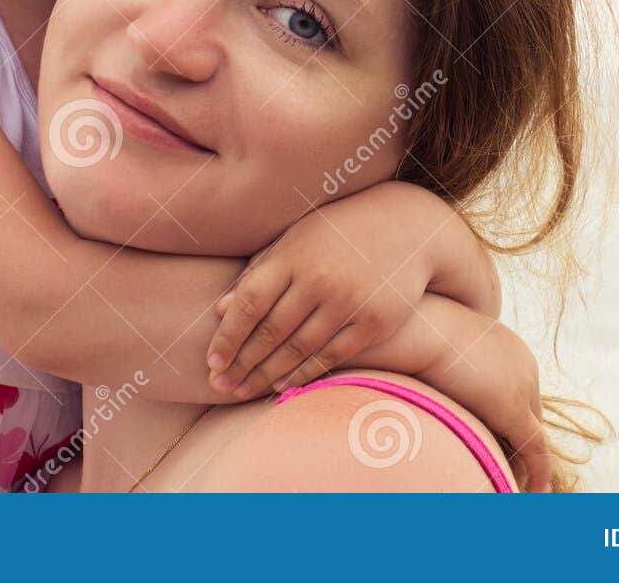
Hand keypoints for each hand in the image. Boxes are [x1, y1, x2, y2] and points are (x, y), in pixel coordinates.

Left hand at [205, 197, 432, 397]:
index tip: (212, 361)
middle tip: (220, 385)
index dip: (228, 336)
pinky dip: (304, 374)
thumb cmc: (338, 232)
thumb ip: (260, 272)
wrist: (406, 227)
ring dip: (268, 375)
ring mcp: (349, 302)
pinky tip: (282, 386)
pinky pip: (331, 356)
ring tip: (244, 390)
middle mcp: (319, 279)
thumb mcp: (296, 239)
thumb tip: (221, 311)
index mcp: (293, 256)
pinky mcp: (374, 321)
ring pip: (299, 349)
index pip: (250, 302)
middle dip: (242, 363)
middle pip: (271, 331)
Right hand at [422, 312, 551, 492]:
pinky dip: (538, 473)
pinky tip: (535, 493)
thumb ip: (438, 364)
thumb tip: (418, 379)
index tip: (498, 444)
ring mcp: (522, 384)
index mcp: (506, 345)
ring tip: (512, 489)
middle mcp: (523, 363)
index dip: (508, 421)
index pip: (517, 390)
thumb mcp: (432, 344)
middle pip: (530, 414)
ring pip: (531, 436)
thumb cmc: (410, 331)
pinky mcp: (512, 408)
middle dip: (520, 444)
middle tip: (509, 474)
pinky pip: (534, 449)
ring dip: (524, 464)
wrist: (414, 324)